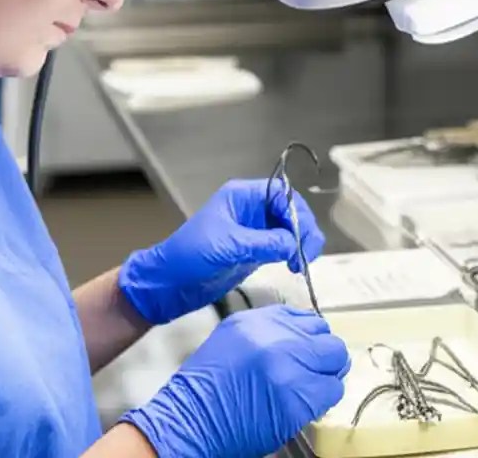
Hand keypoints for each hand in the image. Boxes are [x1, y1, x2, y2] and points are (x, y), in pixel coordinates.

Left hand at [119, 178, 323, 324]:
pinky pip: (283, 246)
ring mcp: (254, 230)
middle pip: (290, 210)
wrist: (170, 283)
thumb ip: (265, 242)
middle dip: (303, 229)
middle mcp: (251, 209)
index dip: (295, 212)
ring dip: (301, 243)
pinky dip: (293, 253)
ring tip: (300, 263)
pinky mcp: (255, 250)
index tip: (300, 236)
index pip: (281, 193)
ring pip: (289, 229)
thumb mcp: (229, 245)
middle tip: (307, 254)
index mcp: (241, 196)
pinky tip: (294, 265)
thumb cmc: (191, 256)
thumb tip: (294, 244)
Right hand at [122, 305, 348, 457]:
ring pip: (336, 362)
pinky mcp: (298, 397)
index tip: (305, 352)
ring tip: (306, 390)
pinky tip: (303, 405)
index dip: (310, 339)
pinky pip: (332, 391)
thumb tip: (301, 337)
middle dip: (323, 357)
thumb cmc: (205, 388)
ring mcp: (289, 366)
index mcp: (257, 321)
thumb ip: (266, 332)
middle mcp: (276, 337)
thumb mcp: (231, 340)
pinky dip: (322, 399)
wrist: (190, 420)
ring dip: (325, 377)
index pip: (308, 319)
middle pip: (327, 339)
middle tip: (312, 373)